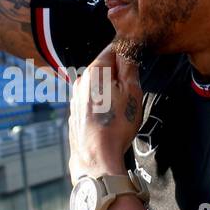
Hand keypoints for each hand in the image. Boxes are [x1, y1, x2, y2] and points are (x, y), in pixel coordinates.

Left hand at [68, 45, 140, 183]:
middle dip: (118, 78)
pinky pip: (92, 102)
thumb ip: (129, 67)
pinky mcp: (75, 114)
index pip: (112, 51)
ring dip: (110, 93)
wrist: (96, 157)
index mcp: (94, 72)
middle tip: (130, 95)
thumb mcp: (132, 92)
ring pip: (98, 87)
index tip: (134, 66)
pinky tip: (109, 120)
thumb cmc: (116, 125)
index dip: (126, 56)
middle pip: (104, 70)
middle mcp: (80, 82)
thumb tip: (127, 52)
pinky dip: (101, 106)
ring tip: (120, 112)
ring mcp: (75, 98)